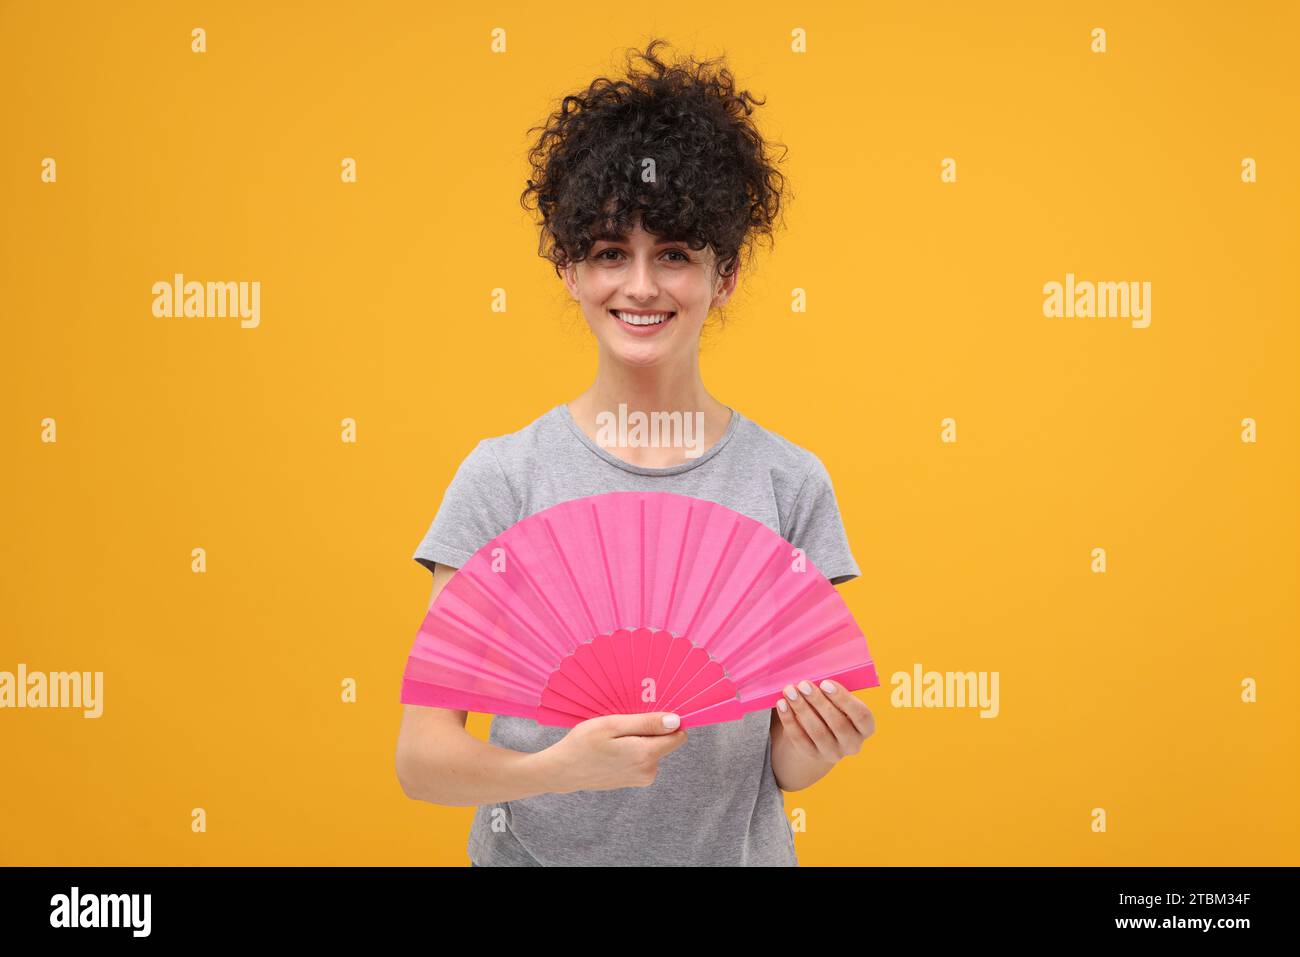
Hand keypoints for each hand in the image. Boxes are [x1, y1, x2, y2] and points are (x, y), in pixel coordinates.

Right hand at [540, 712, 687, 793]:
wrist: (562, 771)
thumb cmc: (583, 744)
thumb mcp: (613, 725)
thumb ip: (646, 724)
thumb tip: (676, 721)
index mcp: (646, 755)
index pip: (678, 735)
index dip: (669, 721)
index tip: (652, 712)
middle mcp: (648, 771)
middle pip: (665, 741)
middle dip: (649, 729)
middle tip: (623, 723)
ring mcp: (641, 778)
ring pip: (653, 749)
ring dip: (639, 739)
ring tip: (614, 736)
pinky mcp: (633, 780)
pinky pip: (643, 758)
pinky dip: (632, 749)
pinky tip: (613, 747)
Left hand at [773, 679, 874, 762]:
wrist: (818, 734)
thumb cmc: (832, 708)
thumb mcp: (838, 700)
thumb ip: (832, 690)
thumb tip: (816, 671)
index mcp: (866, 727)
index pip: (861, 715)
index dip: (843, 699)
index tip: (825, 683)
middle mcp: (853, 744)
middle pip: (838, 723)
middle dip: (818, 701)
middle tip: (803, 684)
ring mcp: (833, 753)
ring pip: (817, 732)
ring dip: (802, 709)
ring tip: (790, 691)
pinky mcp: (813, 755)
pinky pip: (799, 739)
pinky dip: (789, 720)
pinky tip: (782, 705)